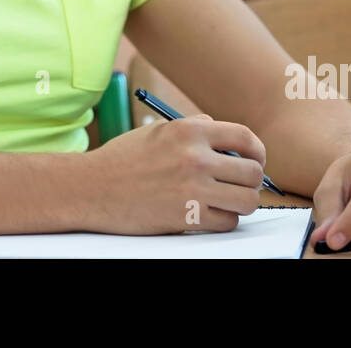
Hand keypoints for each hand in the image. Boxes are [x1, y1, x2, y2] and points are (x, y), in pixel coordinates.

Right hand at [81, 113, 265, 234]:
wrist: (93, 188)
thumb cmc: (123, 159)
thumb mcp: (159, 130)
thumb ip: (193, 127)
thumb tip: (222, 131)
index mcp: (189, 131)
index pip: (245, 137)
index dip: (257, 151)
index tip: (255, 159)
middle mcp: (195, 157)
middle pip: (252, 172)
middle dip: (252, 181)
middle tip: (241, 185)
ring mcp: (193, 188)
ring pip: (247, 200)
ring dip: (242, 203)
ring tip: (228, 201)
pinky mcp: (187, 216)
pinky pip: (227, 222)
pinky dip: (224, 220)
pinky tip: (210, 214)